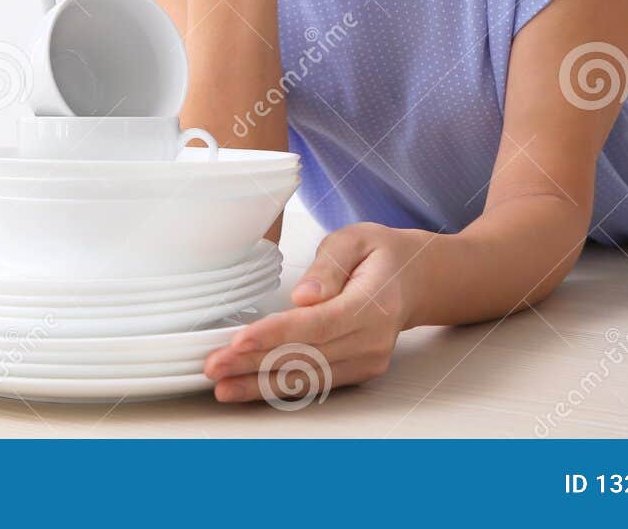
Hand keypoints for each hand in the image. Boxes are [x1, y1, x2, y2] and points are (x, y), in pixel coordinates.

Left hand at [202, 223, 418, 402]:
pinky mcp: (357, 372)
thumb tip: (303, 296)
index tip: (239, 341)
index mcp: (374, 304)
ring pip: (307, 379)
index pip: (319, 324)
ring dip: (260, 384)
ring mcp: (367, 361)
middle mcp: (372, 341)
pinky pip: (314, 383)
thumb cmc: (379, 255)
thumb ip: (328, 266)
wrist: (413, 279)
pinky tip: (248, 387)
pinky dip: (278, 387)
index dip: (276, 335)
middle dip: (255, 364)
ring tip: (222, 385)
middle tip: (214, 366)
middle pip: (306, 357)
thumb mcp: (354, 239)